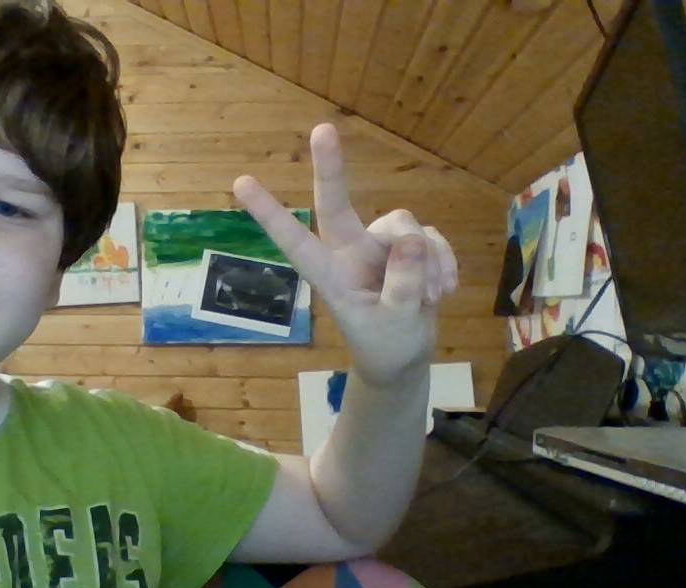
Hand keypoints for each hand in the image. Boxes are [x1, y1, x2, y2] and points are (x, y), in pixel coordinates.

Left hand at [233, 123, 457, 386]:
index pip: (295, 241)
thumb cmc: (386, 344)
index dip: (269, 213)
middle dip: (330, 168)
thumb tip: (414, 241)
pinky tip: (445, 292)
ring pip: (405, 226)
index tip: (240, 183)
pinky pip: (432, 239)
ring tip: (433, 297)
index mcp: (330, 275)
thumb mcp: (395, 323)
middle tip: (322, 129)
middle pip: (336, 203)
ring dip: (428, 261)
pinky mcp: (411, 246)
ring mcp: (380, 246)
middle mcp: (350, 252)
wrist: (405, 360)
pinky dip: (444, 263)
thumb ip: (403, 285)